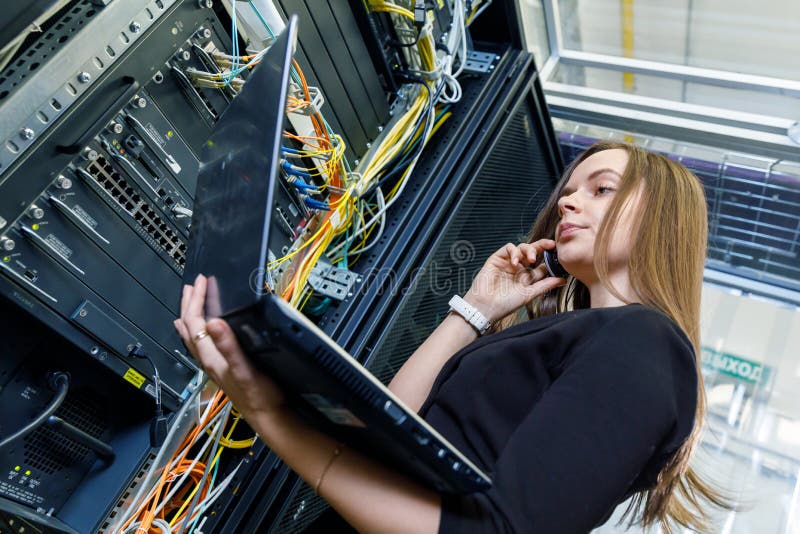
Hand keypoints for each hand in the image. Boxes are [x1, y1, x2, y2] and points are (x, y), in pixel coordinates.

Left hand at [174, 274, 285, 421]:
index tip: (201, 282)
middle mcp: (208, 359)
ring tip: (191, 302)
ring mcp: (213, 363)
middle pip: (189, 327)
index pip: (195, 321)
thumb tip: (215, 322)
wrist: (267, 416)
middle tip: (193, 285)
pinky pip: (202, 344)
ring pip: (193, 335)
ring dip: (192, 315)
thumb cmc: (259, 396)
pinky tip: (206, 330)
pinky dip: (199, 330)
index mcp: (211, 356)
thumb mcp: (245, 369)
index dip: (196, 300)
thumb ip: (229, 346)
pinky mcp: (222, 367)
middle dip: (189, 303)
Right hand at [464, 240, 566, 322]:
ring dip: (528, 249)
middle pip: (533, 251)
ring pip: (521, 247)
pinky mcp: (496, 259)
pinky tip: (515, 262)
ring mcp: (508, 262)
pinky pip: (508, 248)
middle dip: (541, 246)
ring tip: (530, 259)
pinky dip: (514, 251)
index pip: (541, 263)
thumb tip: (563, 280)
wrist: (486, 307)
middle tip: (550, 246)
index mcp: (527, 277)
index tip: (559, 253)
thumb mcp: (529, 294)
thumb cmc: (506, 304)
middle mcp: (519, 268)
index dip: (549, 257)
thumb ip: (545, 285)